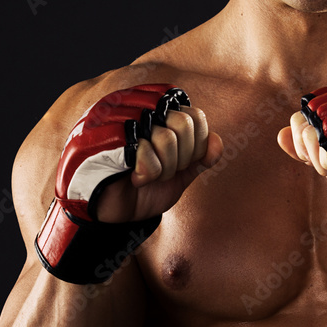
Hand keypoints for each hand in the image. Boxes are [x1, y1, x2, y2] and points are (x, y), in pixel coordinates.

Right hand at [36, 84, 221, 283]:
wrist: (112, 217)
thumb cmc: (140, 193)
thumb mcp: (177, 177)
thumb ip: (199, 158)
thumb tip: (218, 142)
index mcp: (157, 114)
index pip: (194, 116)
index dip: (195, 147)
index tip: (178, 165)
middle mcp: (139, 110)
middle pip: (184, 123)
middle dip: (180, 159)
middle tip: (161, 172)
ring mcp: (122, 120)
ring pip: (168, 138)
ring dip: (162, 169)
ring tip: (143, 176)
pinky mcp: (108, 137)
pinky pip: (148, 154)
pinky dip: (146, 175)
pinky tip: (131, 177)